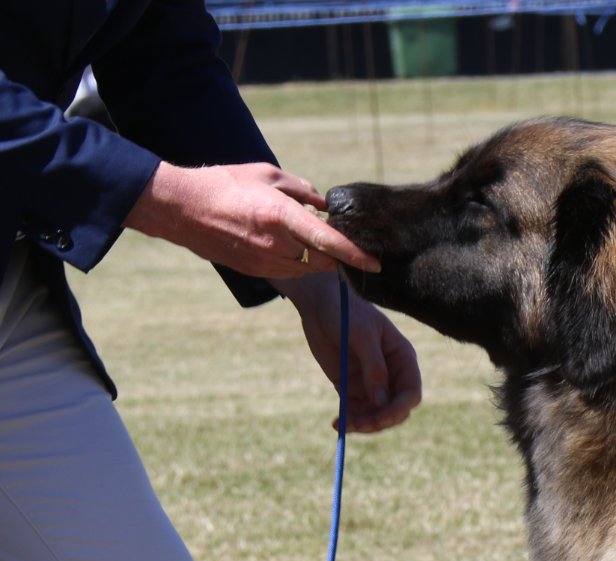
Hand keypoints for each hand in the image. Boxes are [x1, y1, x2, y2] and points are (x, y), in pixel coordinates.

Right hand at [123, 162, 379, 280]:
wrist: (180, 207)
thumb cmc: (225, 184)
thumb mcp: (266, 175)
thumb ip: (302, 189)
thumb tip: (326, 205)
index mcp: (281, 215)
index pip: (329, 241)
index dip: (356, 255)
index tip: (376, 263)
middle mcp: (276, 243)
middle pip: (324, 260)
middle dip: (335, 252)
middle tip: (330, 235)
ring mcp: (264, 261)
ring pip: (308, 268)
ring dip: (315, 257)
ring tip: (301, 235)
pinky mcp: (255, 271)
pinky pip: (290, 272)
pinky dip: (297, 262)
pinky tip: (286, 245)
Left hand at [278, 277, 422, 433]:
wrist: (319, 303)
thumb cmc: (345, 311)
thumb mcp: (361, 335)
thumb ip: (374, 368)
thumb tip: (382, 401)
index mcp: (402, 359)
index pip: (410, 393)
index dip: (398, 408)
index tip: (379, 417)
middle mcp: (391, 374)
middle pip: (395, 409)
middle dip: (380, 420)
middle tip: (357, 424)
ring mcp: (370, 382)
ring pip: (376, 414)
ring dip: (363, 424)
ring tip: (342, 425)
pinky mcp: (351, 386)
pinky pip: (355, 410)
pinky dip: (348, 420)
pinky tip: (336, 423)